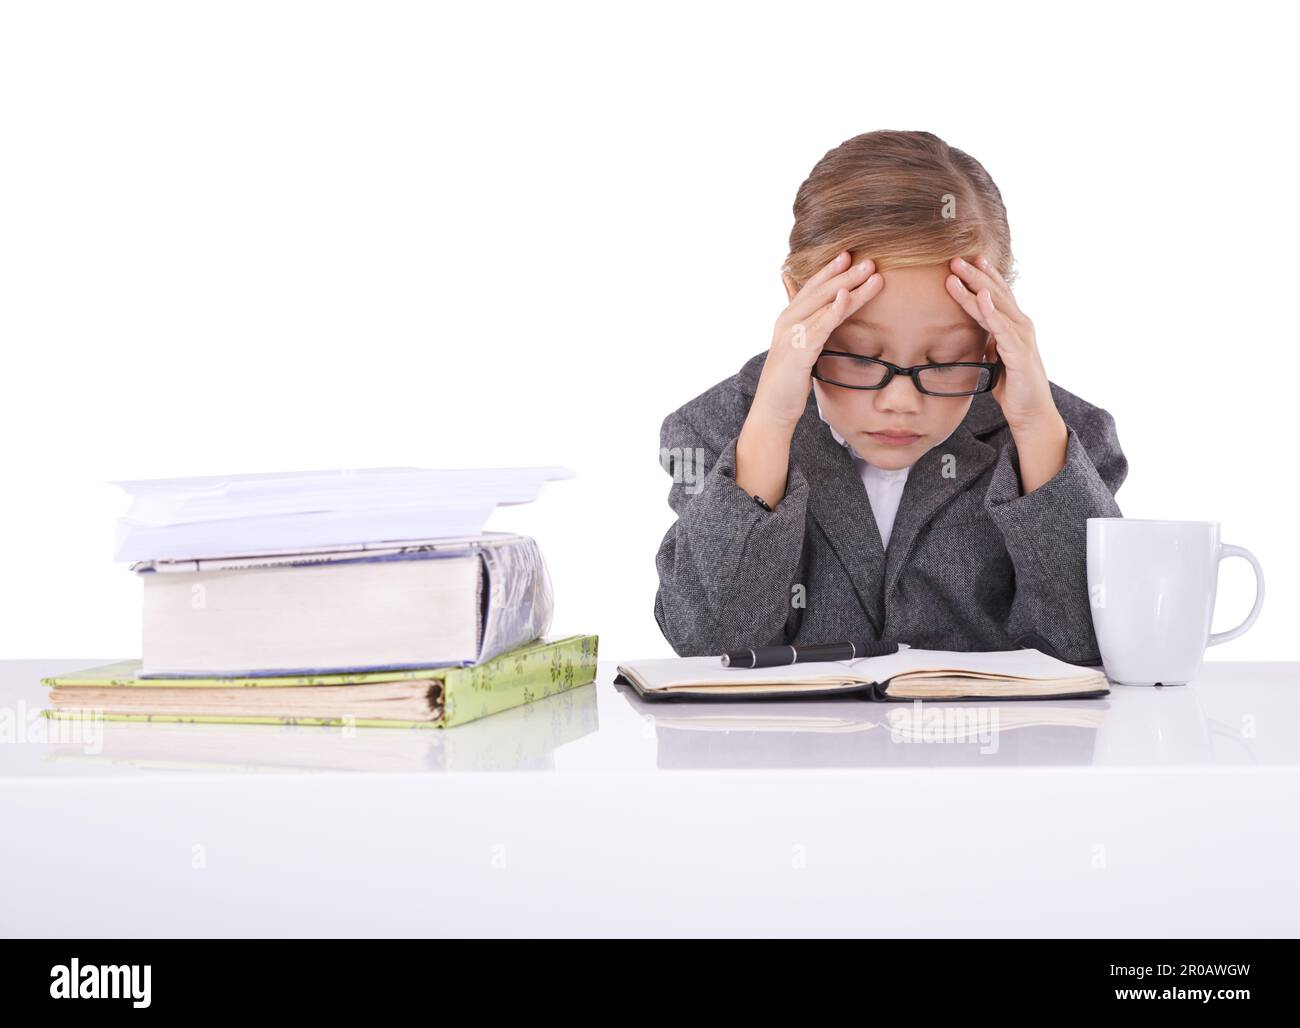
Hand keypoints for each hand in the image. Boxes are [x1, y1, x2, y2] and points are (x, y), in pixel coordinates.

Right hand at [755, 250, 882, 427]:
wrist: (773, 409)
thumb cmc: (787, 380)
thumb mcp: (796, 347)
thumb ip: (803, 326)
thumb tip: (807, 317)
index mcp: (788, 318)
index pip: (811, 287)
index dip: (830, 270)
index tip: (849, 254)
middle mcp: (788, 320)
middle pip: (821, 290)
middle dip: (846, 273)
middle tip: (870, 260)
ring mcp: (791, 334)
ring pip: (825, 304)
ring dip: (849, 286)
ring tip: (871, 273)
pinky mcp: (799, 351)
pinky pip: (820, 326)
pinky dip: (834, 309)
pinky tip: (847, 296)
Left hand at [945, 254, 1066, 493]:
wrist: (1031, 413)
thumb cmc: (1014, 386)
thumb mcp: (996, 359)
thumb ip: (990, 343)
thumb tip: (978, 335)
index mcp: (1014, 326)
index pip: (996, 294)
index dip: (982, 276)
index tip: (966, 259)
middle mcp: (1021, 326)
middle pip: (995, 293)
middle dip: (975, 274)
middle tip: (955, 257)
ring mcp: (1021, 338)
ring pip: (996, 306)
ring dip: (977, 286)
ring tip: (959, 271)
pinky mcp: (1019, 353)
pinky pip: (1002, 328)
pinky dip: (991, 311)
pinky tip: (981, 297)